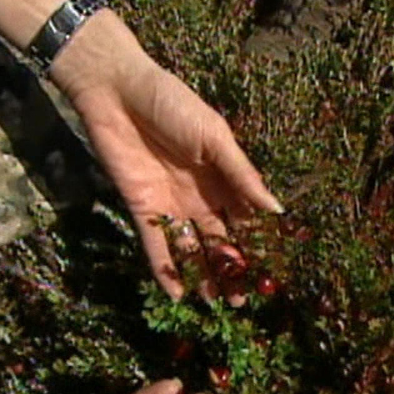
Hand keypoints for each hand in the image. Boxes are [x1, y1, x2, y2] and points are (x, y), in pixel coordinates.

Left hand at [50, 11, 283, 303]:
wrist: (117, 90)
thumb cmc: (173, 103)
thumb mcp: (215, 137)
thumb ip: (242, 175)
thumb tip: (276, 211)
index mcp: (222, 178)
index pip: (245, 219)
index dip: (257, 246)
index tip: (270, 273)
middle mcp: (199, 197)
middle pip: (218, 241)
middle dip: (231, 270)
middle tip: (243, 301)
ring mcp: (170, 206)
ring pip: (190, 249)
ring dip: (202, 275)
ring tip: (214, 303)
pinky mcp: (141, 210)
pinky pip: (155, 245)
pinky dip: (165, 269)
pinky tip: (176, 294)